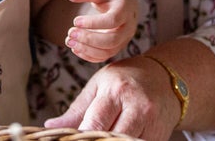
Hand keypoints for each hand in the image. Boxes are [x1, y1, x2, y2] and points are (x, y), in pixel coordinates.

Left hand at [44, 57, 177, 140]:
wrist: (164, 80)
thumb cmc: (125, 79)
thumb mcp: (99, 85)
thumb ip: (76, 109)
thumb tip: (50, 127)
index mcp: (116, 91)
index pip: (95, 123)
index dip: (80, 137)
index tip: (69, 139)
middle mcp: (137, 107)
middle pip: (112, 138)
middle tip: (84, 140)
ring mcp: (151, 123)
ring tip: (97, 139)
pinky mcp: (159, 136)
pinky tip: (114, 139)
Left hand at [63, 0, 137, 62]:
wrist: (126, 7)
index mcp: (125, 10)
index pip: (112, 20)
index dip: (93, 23)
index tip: (75, 20)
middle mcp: (128, 28)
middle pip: (112, 40)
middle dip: (89, 39)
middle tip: (70, 32)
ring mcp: (123, 40)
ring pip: (108, 52)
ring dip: (87, 49)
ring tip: (69, 41)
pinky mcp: (117, 48)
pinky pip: (104, 57)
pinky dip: (89, 56)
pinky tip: (75, 48)